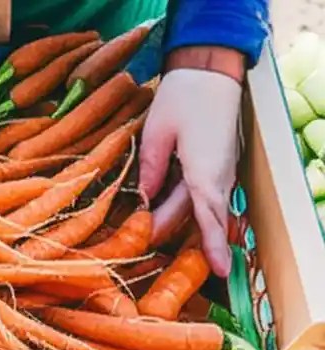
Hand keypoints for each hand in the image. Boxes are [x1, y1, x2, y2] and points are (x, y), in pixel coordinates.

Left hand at [139, 65, 242, 277]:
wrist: (210, 70)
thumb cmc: (183, 97)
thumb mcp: (157, 133)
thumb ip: (151, 170)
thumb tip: (146, 200)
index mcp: (205, 172)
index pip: (209, 218)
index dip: (213, 247)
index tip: (218, 271)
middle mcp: (218, 175)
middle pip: (196, 217)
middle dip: (170, 232)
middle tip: (137, 244)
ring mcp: (220, 170)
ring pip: (198, 206)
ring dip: (177, 220)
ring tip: (146, 233)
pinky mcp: (216, 163)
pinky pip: (202, 193)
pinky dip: (185, 205)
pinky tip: (165, 211)